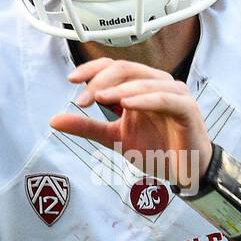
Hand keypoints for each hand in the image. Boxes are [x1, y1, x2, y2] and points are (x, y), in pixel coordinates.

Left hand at [49, 57, 212, 189]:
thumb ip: (86, 127)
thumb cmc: (156, 150)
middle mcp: (157, 84)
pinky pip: (165, 98)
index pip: (113, 66)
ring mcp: (174, 94)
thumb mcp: (114, 138)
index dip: (92, 69)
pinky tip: (127, 104)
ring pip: (144, 82)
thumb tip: (54, 120)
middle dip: (100, 81)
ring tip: (99, 97)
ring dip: (120, 89)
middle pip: (126, 69)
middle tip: (82, 99)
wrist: (185, 173)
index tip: (72, 80)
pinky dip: (145, 99)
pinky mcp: (187, 108)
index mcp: (140, 87)